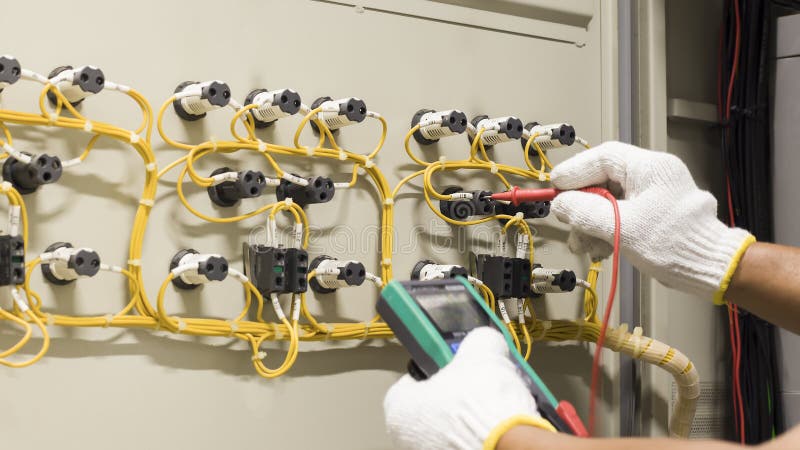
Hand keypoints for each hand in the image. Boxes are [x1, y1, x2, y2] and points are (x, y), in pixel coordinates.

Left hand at [384, 327, 539, 449]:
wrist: (509, 443)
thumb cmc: (482, 402)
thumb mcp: (481, 350)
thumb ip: (476, 340)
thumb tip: (483, 339)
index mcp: (399, 408)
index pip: (412, 378)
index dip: (437, 366)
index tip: (455, 363)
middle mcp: (408, 437)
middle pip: (432, 403)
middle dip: (455, 392)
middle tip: (478, 382)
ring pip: (449, 425)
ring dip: (468, 413)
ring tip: (493, 402)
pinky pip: (466, 440)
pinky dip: (480, 431)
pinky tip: (498, 422)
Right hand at [550, 141, 753, 302]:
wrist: (709, 269)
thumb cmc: (676, 245)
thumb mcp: (622, 228)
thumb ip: (586, 212)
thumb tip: (561, 203)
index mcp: (651, 168)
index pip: (603, 157)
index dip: (575, 171)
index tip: (555, 187)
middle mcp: (654, 175)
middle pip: (603, 179)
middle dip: (583, 203)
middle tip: (567, 219)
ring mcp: (654, 194)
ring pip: (609, 199)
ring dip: (591, 221)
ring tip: (584, 243)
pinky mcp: (654, 212)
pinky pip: (621, 212)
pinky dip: (606, 228)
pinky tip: (599, 246)